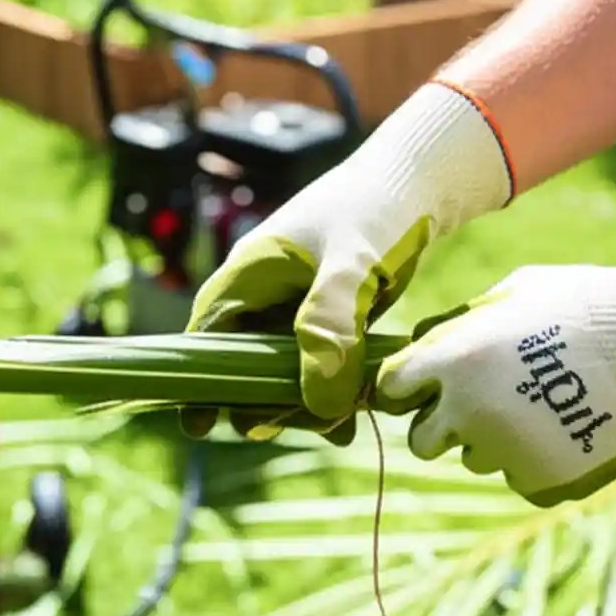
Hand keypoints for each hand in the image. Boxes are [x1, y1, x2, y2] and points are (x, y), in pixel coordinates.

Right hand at [183, 81, 512, 442]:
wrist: (418, 188)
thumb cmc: (375, 213)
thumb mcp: (351, 267)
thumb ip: (329, 329)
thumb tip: (317, 406)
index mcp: (247, 277)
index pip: (204, 338)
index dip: (197, 383)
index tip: (201, 426)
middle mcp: (262, 297)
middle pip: (241, 368)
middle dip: (268, 404)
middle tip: (315, 424)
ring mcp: (293, 312)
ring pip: (280, 375)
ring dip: (304, 405)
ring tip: (343, 427)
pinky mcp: (326, 322)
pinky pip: (316, 367)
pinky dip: (331, 392)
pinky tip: (355, 413)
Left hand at [373, 237, 615, 505]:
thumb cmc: (583, 304)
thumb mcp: (512, 291)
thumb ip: (459, 322)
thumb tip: (422, 340)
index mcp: (451, 360)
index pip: (391, 388)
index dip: (407, 385)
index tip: (426, 383)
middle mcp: (467, 411)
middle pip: (423, 440)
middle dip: (443, 423)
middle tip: (484, 401)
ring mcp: (503, 452)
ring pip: (475, 458)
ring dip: (495, 438)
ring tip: (543, 403)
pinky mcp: (541, 482)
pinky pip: (518, 477)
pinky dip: (535, 459)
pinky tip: (567, 426)